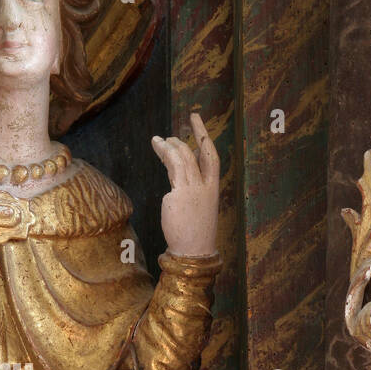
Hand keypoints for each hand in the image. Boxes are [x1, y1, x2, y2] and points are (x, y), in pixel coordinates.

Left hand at [151, 111, 219, 257]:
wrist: (194, 250)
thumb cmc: (195, 232)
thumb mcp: (198, 205)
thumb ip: (190, 186)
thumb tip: (177, 171)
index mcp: (212, 187)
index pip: (210, 154)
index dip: (202, 135)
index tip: (195, 119)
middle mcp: (203, 185)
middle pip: (192, 153)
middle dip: (181, 139)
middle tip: (168, 135)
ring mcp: (191, 189)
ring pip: (180, 159)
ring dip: (167, 148)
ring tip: (157, 141)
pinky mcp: (177, 195)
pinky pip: (171, 173)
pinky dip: (165, 162)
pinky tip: (159, 160)